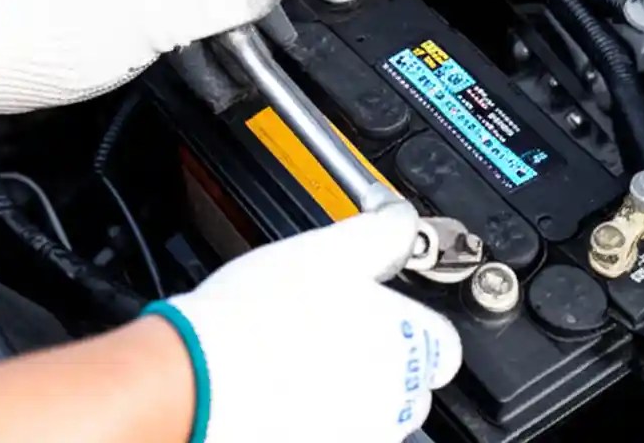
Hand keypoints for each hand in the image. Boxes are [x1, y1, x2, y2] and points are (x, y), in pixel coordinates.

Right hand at [146, 204, 462, 442]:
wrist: (202, 377)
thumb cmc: (259, 318)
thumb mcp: (326, 249)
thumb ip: (380, 234)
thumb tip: (402, 222)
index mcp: (412, 345)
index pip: (441, 339)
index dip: (404, 318)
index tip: (374, 311)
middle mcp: (399, 400)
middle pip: (409, 380)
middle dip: (376, 358)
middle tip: (326, 331)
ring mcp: (363, 433)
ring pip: (371, 411)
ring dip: (347, 390)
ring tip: (299, 361)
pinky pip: (336, 431)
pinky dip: (318, 416)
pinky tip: (285, 391)